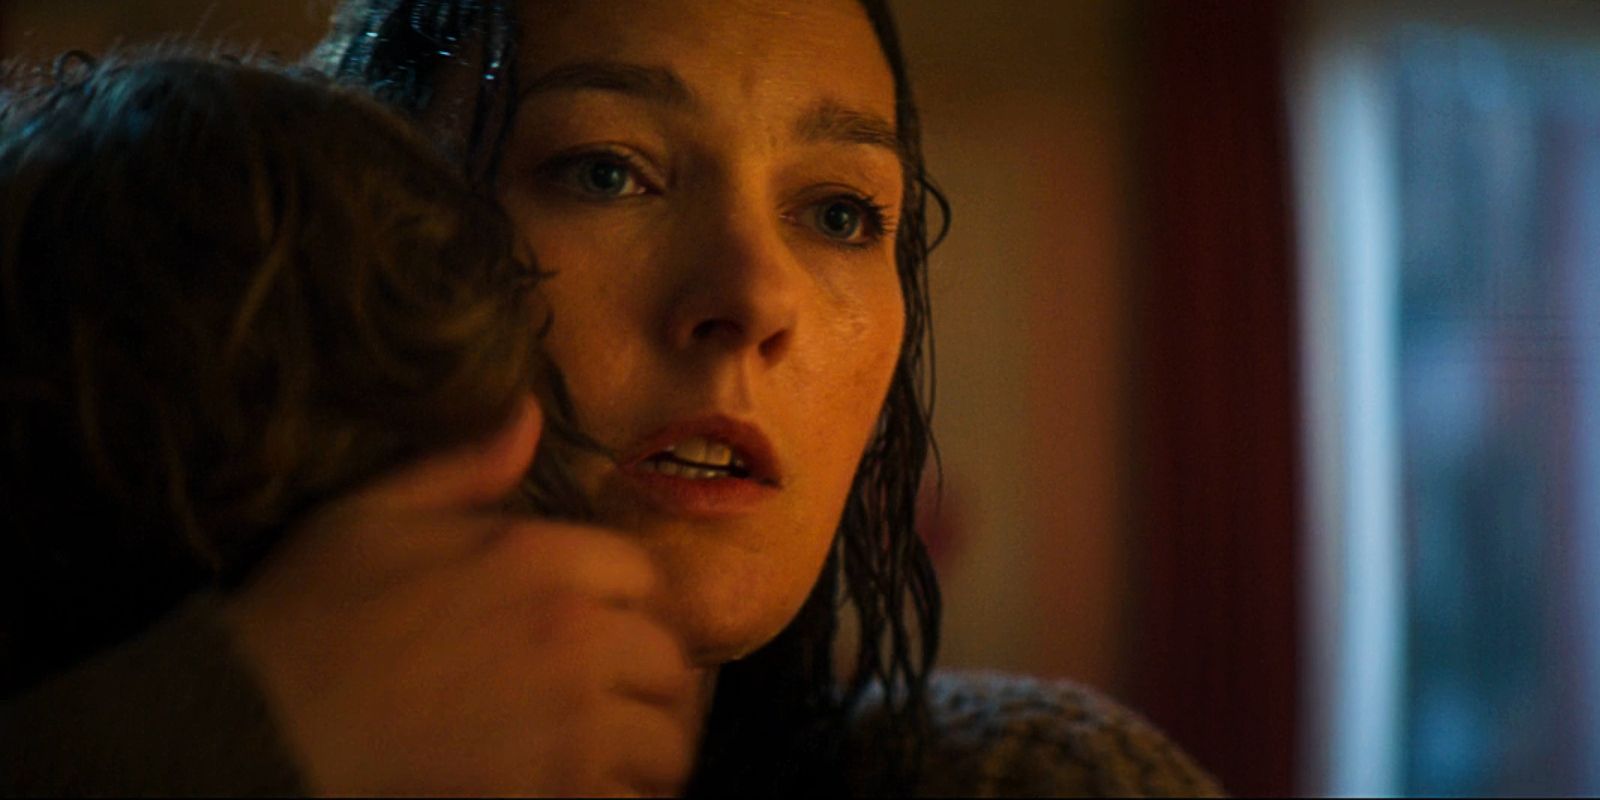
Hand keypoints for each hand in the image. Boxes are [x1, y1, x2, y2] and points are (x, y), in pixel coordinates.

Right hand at [220, 396, 701, 795]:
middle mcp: (574, 632)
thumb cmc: (308, 612)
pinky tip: (597, 792)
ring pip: (666, 740)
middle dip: (653, 681)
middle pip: (669, 660)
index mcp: (540, 557)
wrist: (262, 720)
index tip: (619, 626)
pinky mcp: (554, 790)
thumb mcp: (376, 512)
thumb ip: (466, 466)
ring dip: (651, 747)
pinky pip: (629, 798)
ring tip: (627, 757)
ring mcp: (570, 718)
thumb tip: (527, 414)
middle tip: (631, 700)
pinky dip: (623, 797)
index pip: (641, 574)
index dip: (633, 602)